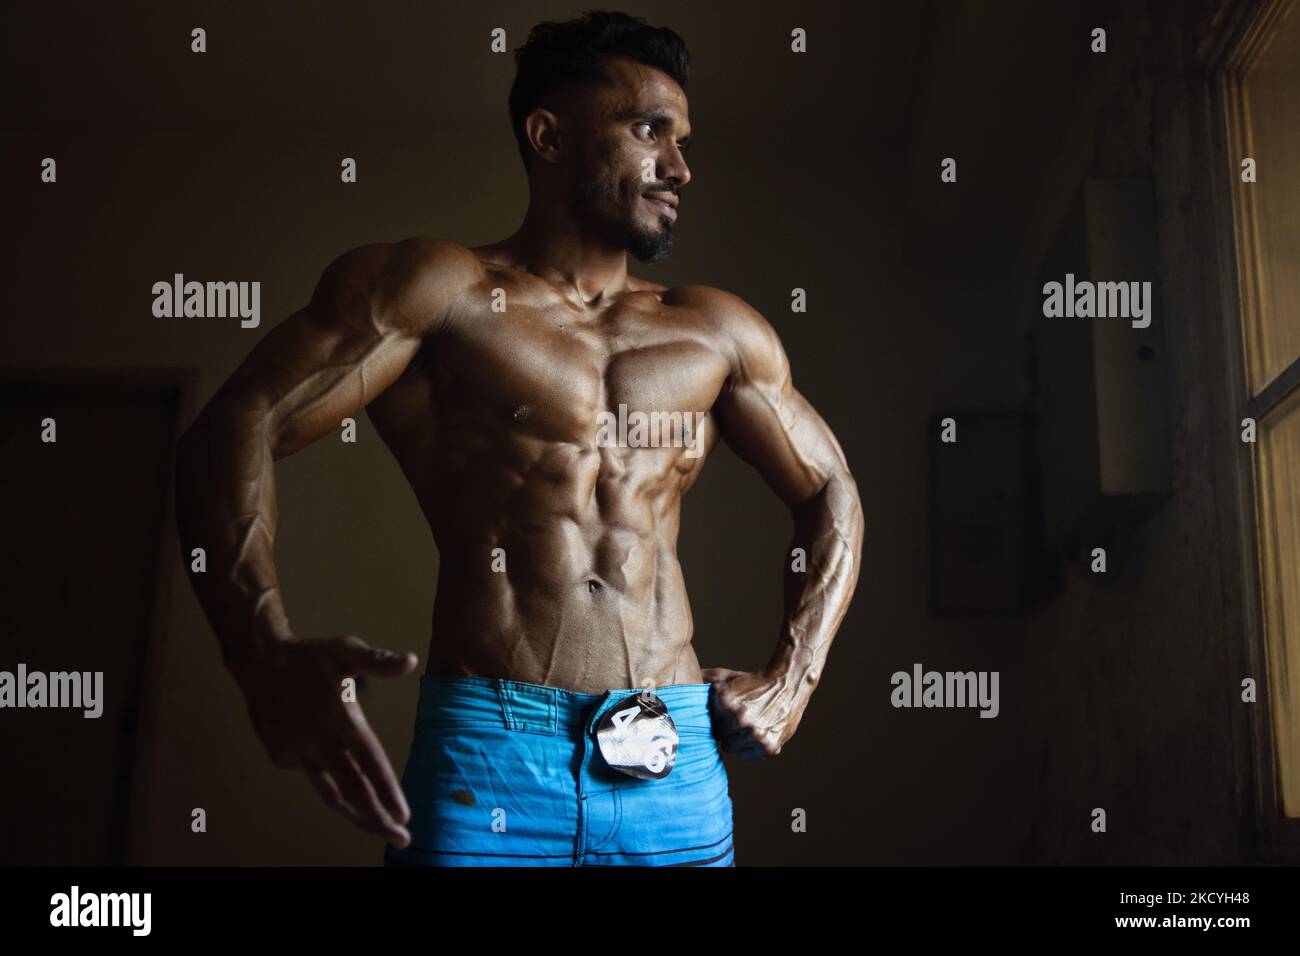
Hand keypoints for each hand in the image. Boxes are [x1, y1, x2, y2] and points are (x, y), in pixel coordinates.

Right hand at [234, 634, 418, 846]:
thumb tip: (411, 662)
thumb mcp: (345, 650)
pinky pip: (309, 773)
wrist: (258, 661)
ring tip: (376, 829)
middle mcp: (318, 741)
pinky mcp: (279, 756)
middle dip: (377, 818)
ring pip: (329, 792)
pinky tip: (334, 768)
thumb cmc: (309, 656)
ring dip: (355, 814)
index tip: (405, 816)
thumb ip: (378, 661)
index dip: (387, 791)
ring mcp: (296, 752)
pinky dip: (326, 778)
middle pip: (352, 790)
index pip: (369, 762)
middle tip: (401, 839)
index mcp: (340, 718)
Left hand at [701, 667, 803, 758]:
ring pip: (734, 749)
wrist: (787, 683)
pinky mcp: (769, 745)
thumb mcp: (724, 676)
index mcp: (726, 702)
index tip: (723, 715)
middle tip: (736, 720)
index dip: (716, 721)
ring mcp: (756, 734)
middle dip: (727, 731)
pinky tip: (758, 732)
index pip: (709, 725)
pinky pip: (749, 756)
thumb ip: (700, 681)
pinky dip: (752, 747)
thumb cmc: (751, 680)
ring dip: (738, 740)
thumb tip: (675, 686)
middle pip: (721, 739)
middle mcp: (741, 720)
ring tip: (748, 725)